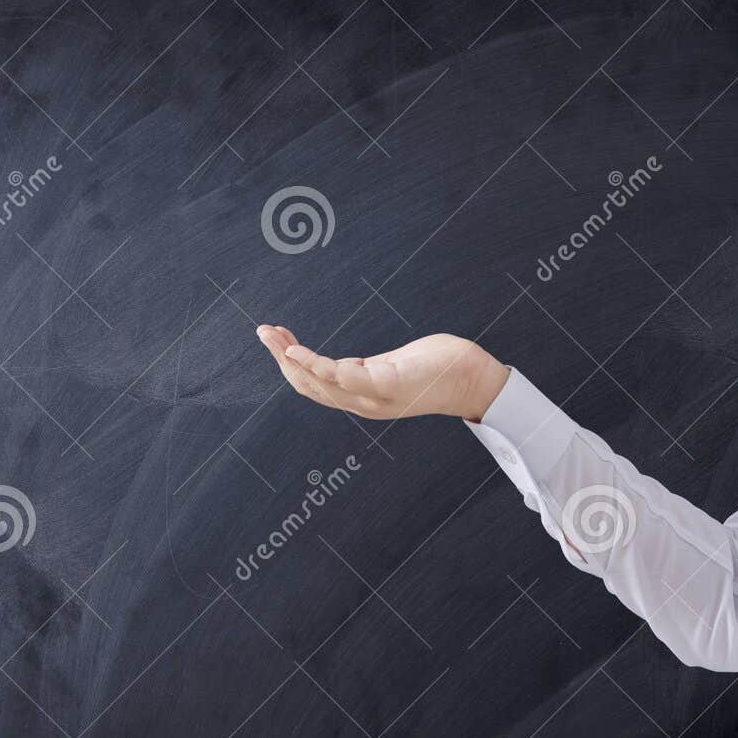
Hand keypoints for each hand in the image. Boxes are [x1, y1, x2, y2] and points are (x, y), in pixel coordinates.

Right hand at [255, 325, 509, 421]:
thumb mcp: (392, 368)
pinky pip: (341, 377)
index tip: (276, 339)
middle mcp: (364, 403)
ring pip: (318, 383)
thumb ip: (367, 369)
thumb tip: (347, 365)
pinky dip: (314, 364)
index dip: (291, 365)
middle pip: (309, 386)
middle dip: (281, 360)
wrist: (474, 378)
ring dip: (289, 358)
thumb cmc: (437, 369)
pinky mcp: (387, 385)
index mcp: (363, 397)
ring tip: (270, 335)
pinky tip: (296, 350)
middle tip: (262, 333)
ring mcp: (374, 397)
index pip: (316, 386)